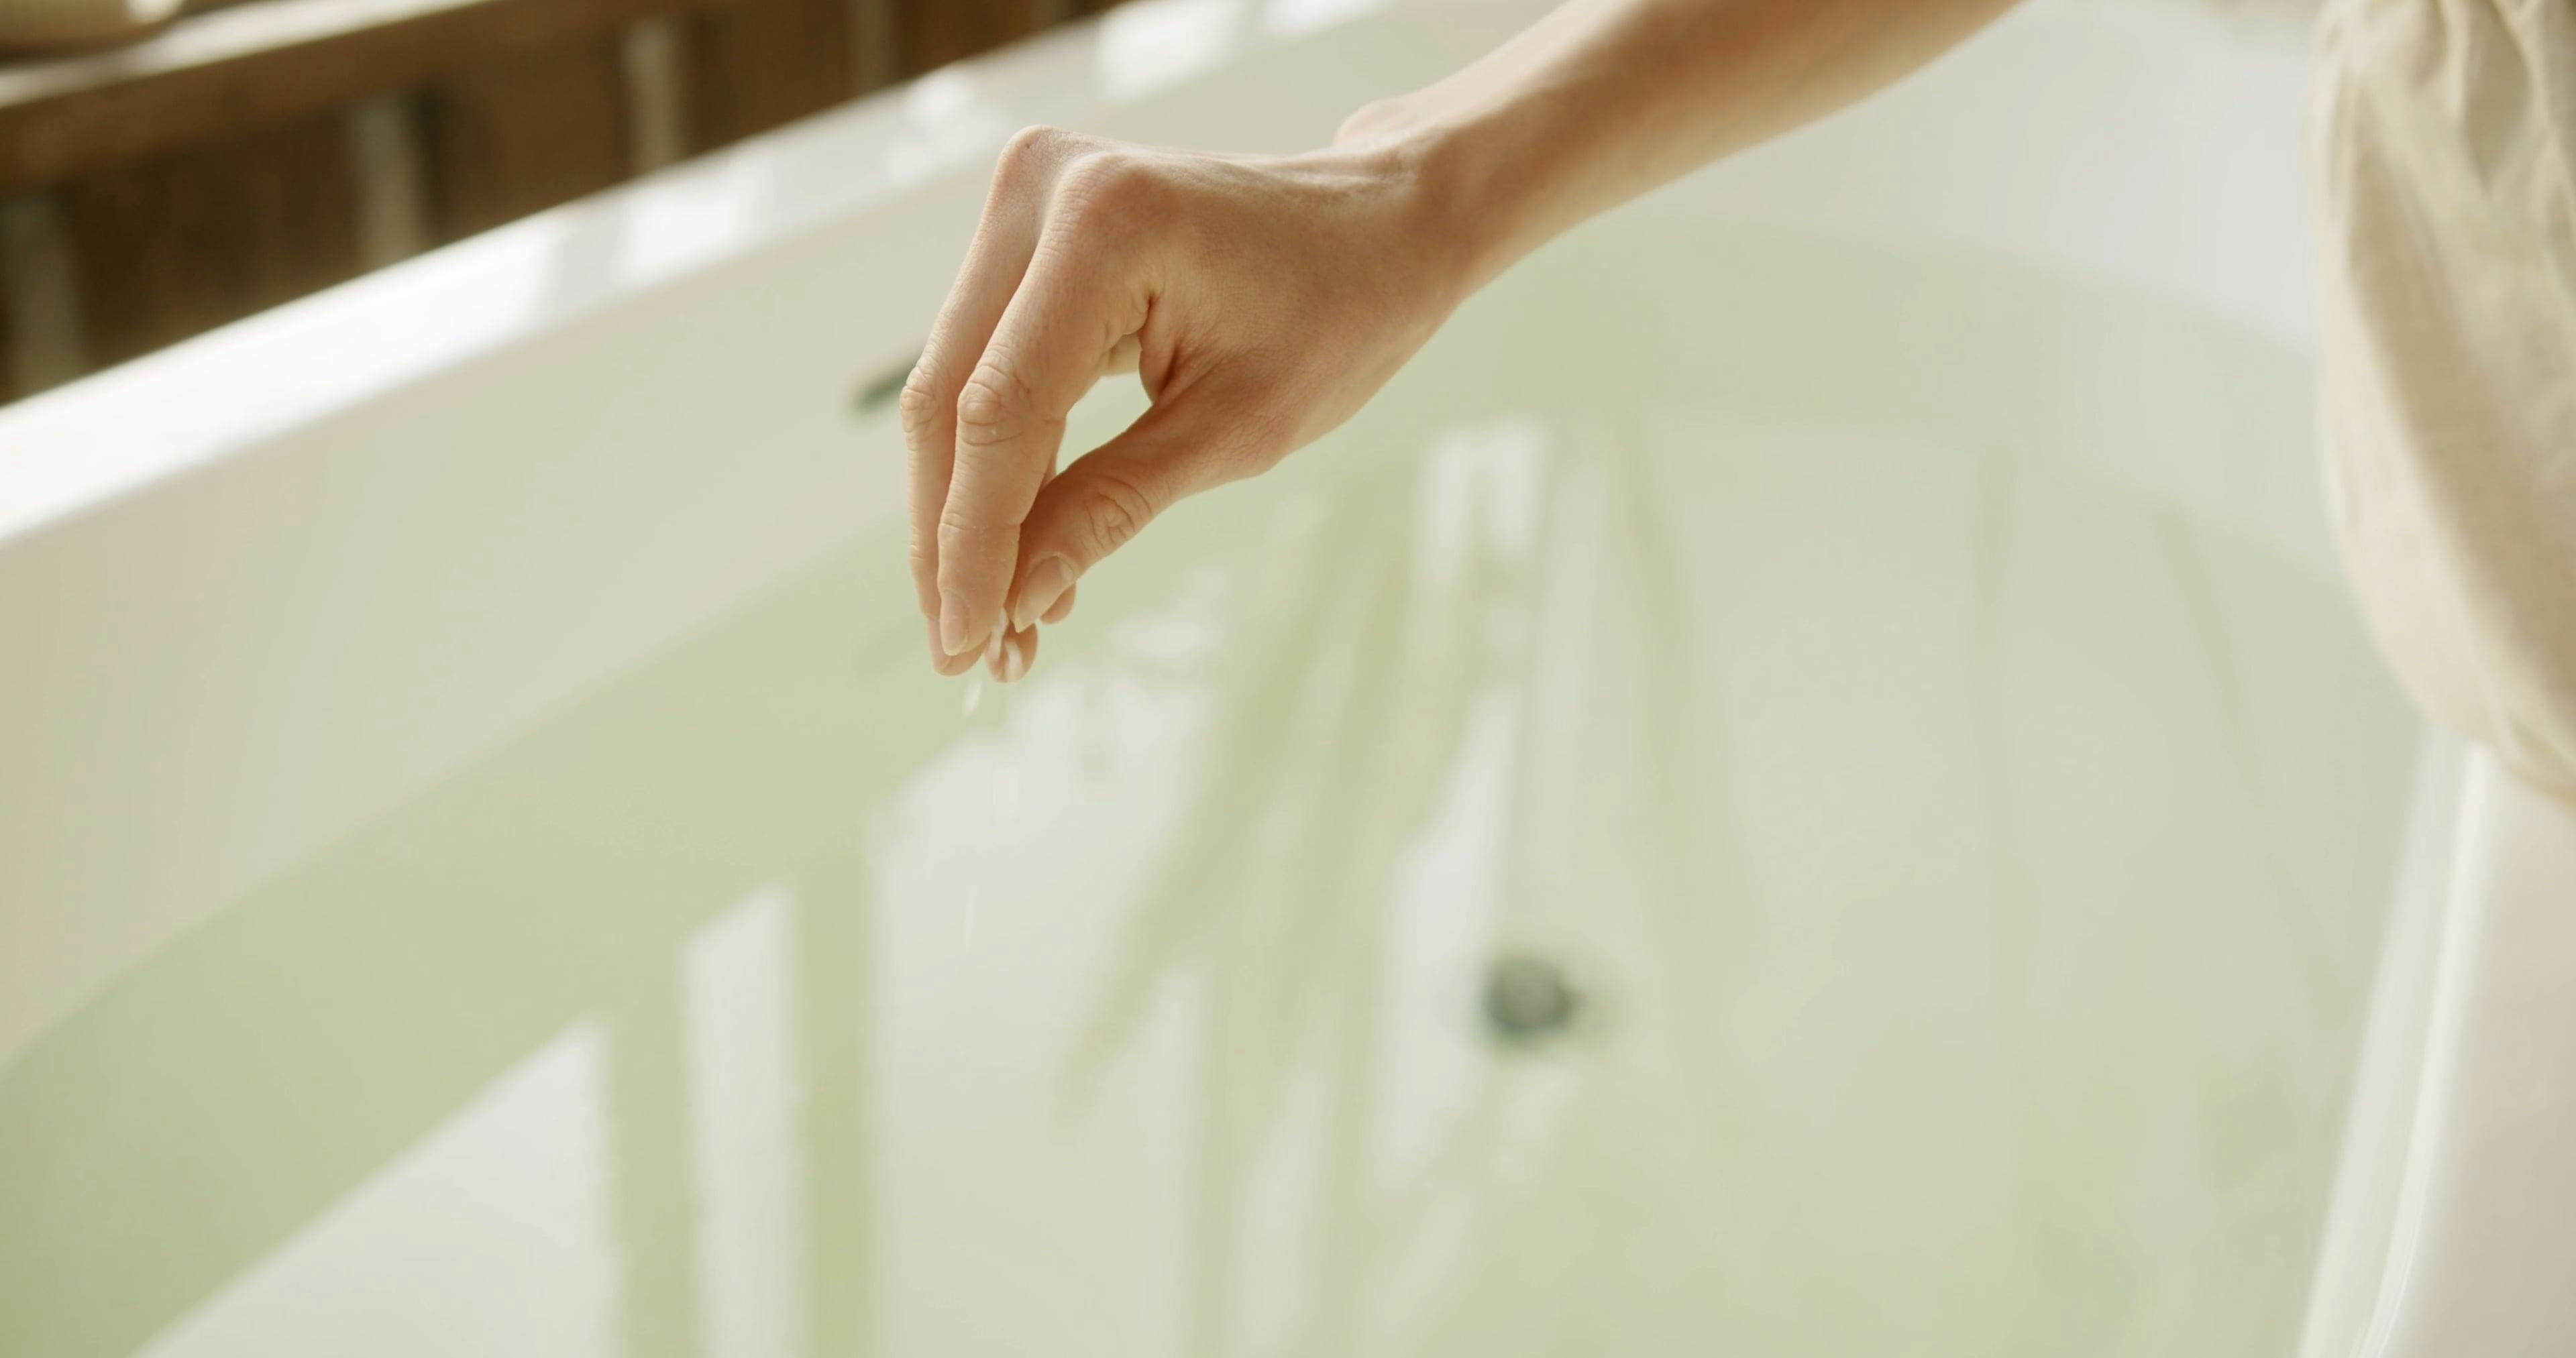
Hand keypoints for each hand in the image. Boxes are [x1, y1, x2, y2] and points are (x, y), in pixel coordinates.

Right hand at [901, 125, 1468, 679]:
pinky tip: (1020, 557)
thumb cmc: (1338, 315)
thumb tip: (1012, 603)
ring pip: (955, 389)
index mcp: (1104, 224)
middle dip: (954, 539)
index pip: (999, 410)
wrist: (1379, 226)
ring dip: (968, 512)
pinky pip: (989, 364)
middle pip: (952, 399)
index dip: (974, 542)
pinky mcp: (1028, 232)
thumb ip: (1108, 508)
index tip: (968, 648)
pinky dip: (1000, 463)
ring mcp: (1028, 200)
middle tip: (967, 655)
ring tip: (1001, 628)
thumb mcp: (1235, 431)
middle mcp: (1043, 190)